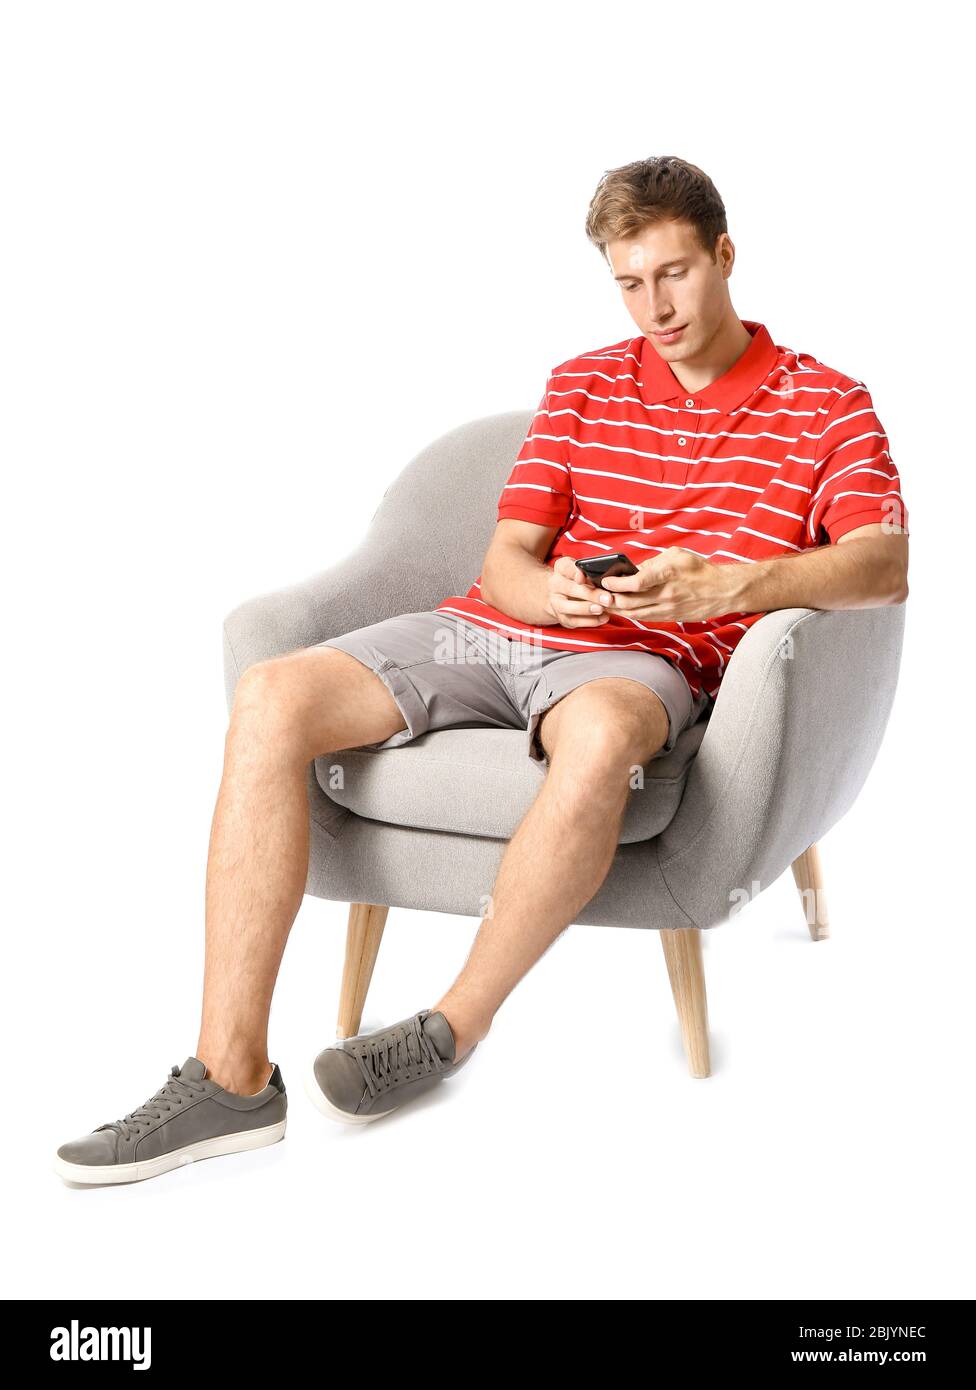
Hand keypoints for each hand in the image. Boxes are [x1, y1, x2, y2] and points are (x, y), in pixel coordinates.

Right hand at [544, 556, 614, 627]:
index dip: (574, 573)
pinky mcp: (562, 617)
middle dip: (590, 594)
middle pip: (570, 589)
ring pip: (568, 607)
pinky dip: (589, 621)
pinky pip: (574, 621)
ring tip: (601, 609)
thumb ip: (591, 570)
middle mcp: (556, 584)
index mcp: (561, 568)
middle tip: (607, 598)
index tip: (583, 578)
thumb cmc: (578, 579)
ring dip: (586, 609)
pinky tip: (603, 617)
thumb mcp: (582, 569)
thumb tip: (609, 576)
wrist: (560, 595)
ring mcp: (557, 602)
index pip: (566, 568)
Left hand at [600, 547, 742, 621]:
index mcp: (668, 574)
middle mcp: (666, 594)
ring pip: (634, 613)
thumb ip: (653, 562)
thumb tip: (632, 570)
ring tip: (604, 602)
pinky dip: (629, 614)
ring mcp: (668, 609)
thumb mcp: (676, 555)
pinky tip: (620, 608)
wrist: (723, 591)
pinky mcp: (669, 617)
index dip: (617, 584)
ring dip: (616, 609)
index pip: (636, 583)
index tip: (605, 581)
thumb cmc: (699, 569)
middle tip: (597, 594)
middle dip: (610, 599)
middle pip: (630, 602)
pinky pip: (643, 618)